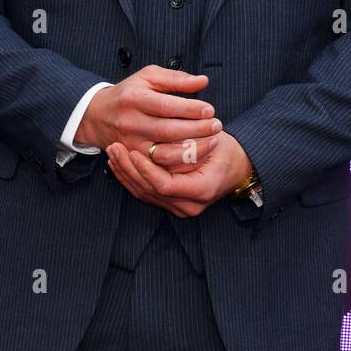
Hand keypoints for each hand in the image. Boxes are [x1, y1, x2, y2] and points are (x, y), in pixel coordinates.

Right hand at [78, 65, 221, 156]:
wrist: (97, 115)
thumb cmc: (129, 93)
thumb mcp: (148, 77)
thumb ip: (176, 78)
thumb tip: (203, 81)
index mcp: (134, 98)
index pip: (166, 105)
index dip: (190, 109)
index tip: (210, 109)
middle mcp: (131, 122)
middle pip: (167, 130)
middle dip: (196, 130)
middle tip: (216, 126)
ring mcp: (131, 143)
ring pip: (164, 153)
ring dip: (192, 150)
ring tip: (212, 142)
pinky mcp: (134, 157)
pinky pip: (160, 165)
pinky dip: (180, 162)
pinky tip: (197, 155)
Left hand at [106, 131, 252, 217]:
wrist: (238, 166)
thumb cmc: (226, 149)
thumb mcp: (211, 142)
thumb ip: (186, 147)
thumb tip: (155, 149)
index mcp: (201, 191)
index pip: (164, 185)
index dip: (145, 169)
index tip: (132, 151)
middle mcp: (189, 205)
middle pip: (150, 191)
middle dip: (128, 169)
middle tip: (114, 147)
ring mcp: (180, 208)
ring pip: (144, 194)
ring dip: (125, 173)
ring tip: (112, 153)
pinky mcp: (172, 204)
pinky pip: (147, 193)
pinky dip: (132, 178)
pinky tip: (119, 164)